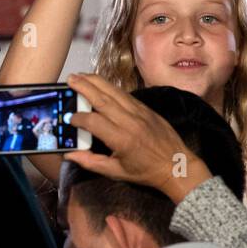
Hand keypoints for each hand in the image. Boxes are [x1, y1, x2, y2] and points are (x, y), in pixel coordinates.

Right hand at [65, 74, 211, 202]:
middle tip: (70, 79)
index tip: (69, 119)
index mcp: (122, 140)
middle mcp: (130, 122)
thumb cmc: (146, 172)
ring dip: (96, 81)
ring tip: (81, 75)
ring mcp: (140, 112)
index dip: (78, 118)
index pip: (93, 121)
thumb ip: (90, 162)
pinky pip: (125, 94)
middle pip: (103, 98)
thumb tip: (69, 154)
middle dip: (84, 87)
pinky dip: (110, 87)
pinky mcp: (146, 109)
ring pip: (114, 91)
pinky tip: (100, 83)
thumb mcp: (116, 172)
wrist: (177, 165)